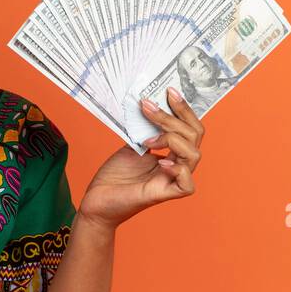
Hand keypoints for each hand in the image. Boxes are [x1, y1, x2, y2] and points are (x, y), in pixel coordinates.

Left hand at [76, 86, 204, 229]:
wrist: (96, 200)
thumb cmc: (114, 176)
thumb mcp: (131, 144)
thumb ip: (145, 129)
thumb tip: (150, 104)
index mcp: (172, 152)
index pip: (189, 127)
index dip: (183, 109)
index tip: (169, 91)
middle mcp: (177, 165)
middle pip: (194, 136)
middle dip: (173, 117)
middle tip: (148, 106)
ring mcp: (172, 180)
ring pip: (194, 154)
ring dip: (172, 138)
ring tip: (148, 139)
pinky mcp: (164, 195)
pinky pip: (187, 184)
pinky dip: (178, 169)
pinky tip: (161, 162)